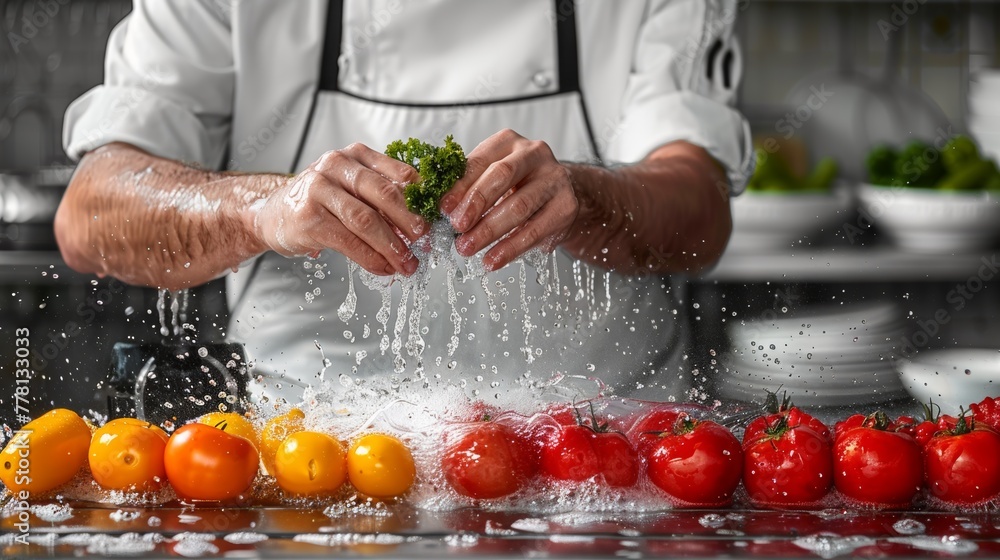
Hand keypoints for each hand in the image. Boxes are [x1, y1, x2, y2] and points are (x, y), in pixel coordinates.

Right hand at [252, 143, 426, 275]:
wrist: (270, 214)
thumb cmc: (319, 202)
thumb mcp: (350, 187)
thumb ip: (382, 196)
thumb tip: (422, 222)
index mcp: (355, 156)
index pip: (398, 172)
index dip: (421, 198)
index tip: (436, 219)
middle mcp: (336, 166)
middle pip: (384, 194)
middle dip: (410, 221)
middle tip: (426, 241)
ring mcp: (319, 190)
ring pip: (366, 220)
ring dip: (392, 246)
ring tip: (407, 263)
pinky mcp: (309, 218)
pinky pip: (348, 241)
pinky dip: (370, 258)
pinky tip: (383, 269)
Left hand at [440, 129, 578, 270]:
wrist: (558, 194)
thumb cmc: (515, 185)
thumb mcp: (490, 177)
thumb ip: (467, 186)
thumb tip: (439, 207)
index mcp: (508, 142)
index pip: (481, 160)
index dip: (460, 185)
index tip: (444, 208)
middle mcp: (534, 153)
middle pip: (502, 176)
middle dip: (475, 204)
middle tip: (457, 228)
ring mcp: (554, 178)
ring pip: (519, 206)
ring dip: (489, 231)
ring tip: (467, 248)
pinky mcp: (566, 206)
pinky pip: (535, 230)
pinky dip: (510, 248)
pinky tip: (492, 259)